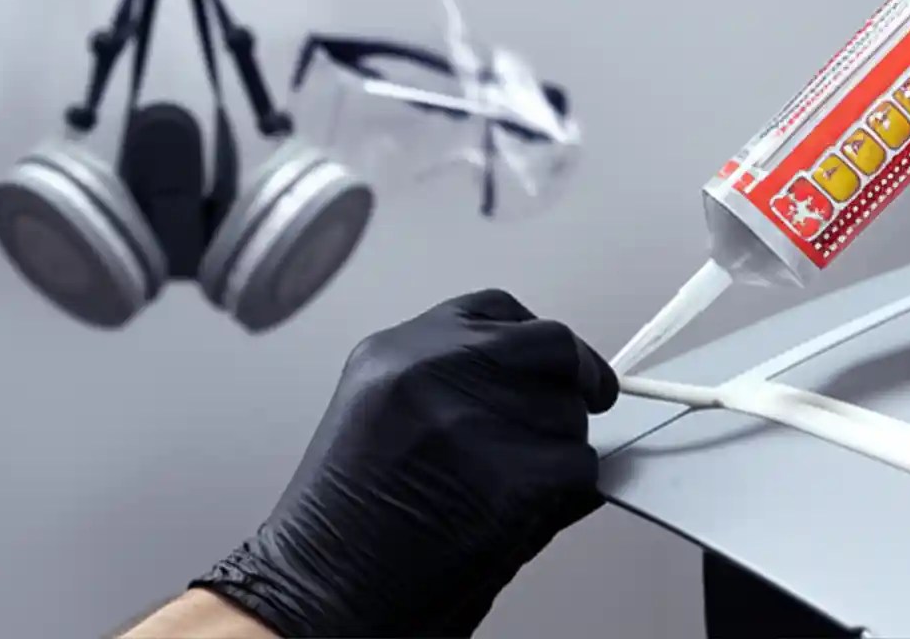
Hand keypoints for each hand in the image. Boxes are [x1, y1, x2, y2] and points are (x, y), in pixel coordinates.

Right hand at [190, 290, 617, 637]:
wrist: (318, 600)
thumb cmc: (349, 530)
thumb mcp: (384, 418)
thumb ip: (454, 383)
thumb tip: (539, 382)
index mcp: (396, 352)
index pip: (498, 310)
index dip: (535, 339)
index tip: (554, 363)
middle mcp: (434, 369)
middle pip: (550, 344)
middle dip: (576, 377)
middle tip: (591, 401)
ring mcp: (476, 418)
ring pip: (569, 413)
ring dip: (561, 450)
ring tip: (504, 491)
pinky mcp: (517, 475)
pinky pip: (581, 467)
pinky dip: (567, 496)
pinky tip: (516, 517)